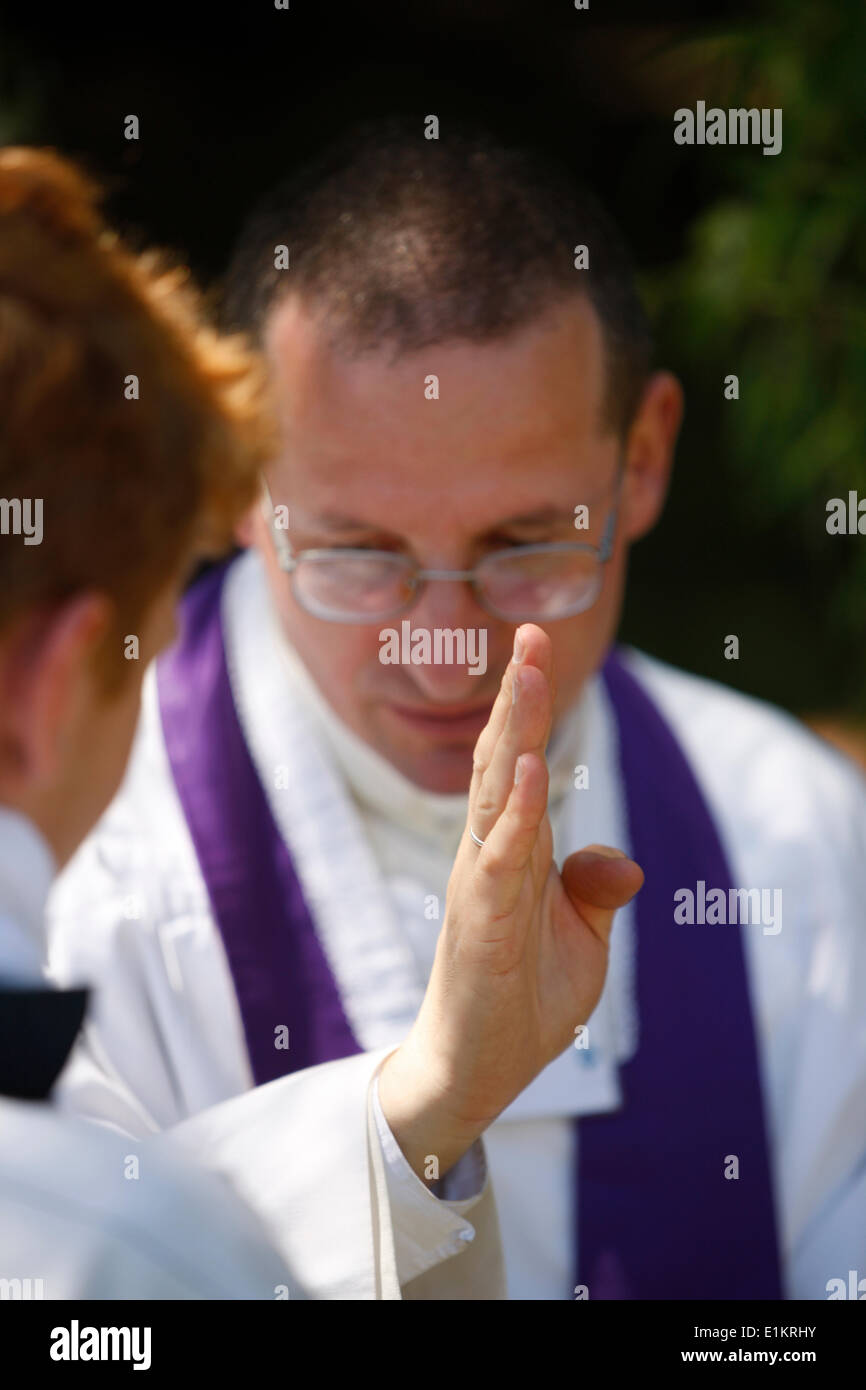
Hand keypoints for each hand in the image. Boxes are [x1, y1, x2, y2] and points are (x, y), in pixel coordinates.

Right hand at [379, 624, 643, 1180]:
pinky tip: (529, 776)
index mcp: (512, 852)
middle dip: (519, 698)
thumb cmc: (520, 1000)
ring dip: (513, 736)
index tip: (536, 646)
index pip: (518, 765)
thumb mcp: (578, 940)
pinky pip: (498, 863)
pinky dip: (515, 818)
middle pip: (501, 763)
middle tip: (530, 633)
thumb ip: (593, 890)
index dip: (529, 709)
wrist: (475, 1070)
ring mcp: (481, 887)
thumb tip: (624, 858)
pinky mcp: (479, 928)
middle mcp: (489, 856)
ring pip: (495, 798)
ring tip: (528, 679)